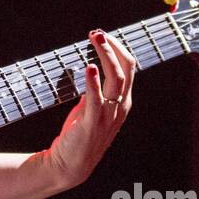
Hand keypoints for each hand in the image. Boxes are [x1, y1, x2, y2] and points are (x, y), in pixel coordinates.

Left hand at [42, 29, 136, 190]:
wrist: (69, 165)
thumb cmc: (79, 136)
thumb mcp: (92, 109)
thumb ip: (96, 92)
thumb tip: (92, 71)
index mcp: (123, 102)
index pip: (129, 68)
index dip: (117, 49)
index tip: (102, 35)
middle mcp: (120, 107)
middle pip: (126, 70)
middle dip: (113, 48)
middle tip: (97, 33)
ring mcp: (109, 115)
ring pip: (116, 79)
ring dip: (106, 56)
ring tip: (95, 39)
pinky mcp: (92, 122)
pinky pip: (96, 98)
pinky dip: (94, 81)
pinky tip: (89, 67)